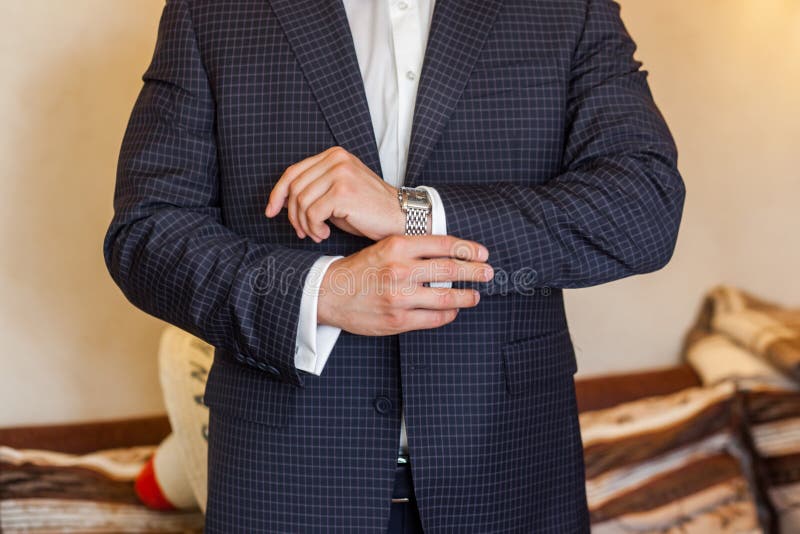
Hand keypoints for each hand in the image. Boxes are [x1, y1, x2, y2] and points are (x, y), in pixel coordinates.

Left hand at [265, 146, 403, 241]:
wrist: (400, 217)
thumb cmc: (368, 210)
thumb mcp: (337, 193)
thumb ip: (313, 190)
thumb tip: (281, 202)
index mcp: (333, 155)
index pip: (293, 172)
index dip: (277, 193)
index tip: (271, 211)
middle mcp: (336, 159)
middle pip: (294, 188)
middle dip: (292, 215)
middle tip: (302, 232)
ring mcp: (340, 173)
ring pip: (301, 202)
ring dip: (305, 224)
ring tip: (317, 234)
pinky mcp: (343, 191)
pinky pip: (313, 213)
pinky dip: (314, 228)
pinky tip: (325, 234)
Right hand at [317, 235, 492, 335]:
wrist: (328, 293)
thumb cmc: (357, 270)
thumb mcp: (383, 248)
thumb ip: (412, 248)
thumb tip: (448, 253)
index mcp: (397, 246)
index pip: (444, 244)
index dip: (468, 249)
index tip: (482, 253)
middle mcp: (400, 269)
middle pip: (450, 270)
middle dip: (476, 272)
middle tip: (489, 273)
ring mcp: (399, 296)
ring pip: (446, 298)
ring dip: (467, 296)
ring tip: (475, 295)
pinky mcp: (397, 319)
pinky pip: (434, 318)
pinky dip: (449, 314)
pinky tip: (453, 310)